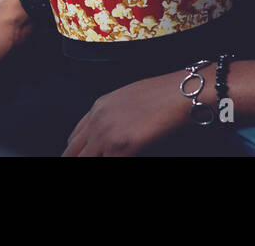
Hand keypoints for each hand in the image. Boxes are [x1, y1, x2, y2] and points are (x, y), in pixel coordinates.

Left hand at [64, 71, 192, 155]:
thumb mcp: (129, 98)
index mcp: (98, 107)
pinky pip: (107, 163)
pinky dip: (113, 162)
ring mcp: (106, 135)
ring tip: (113, 156)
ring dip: (94, 161)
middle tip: (95, 159)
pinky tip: (126, 157)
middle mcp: (97, 121)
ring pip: (85, 160)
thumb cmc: (164, 93)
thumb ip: (112, 115)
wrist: (183, 92)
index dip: (77, 152)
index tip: (85, 156)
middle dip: (79, 159)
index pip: (73, 138)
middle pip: (71, 153)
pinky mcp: (120, 148)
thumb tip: (111, 133)